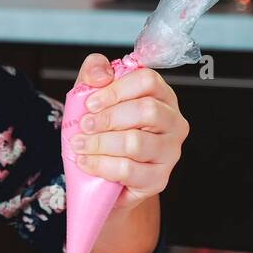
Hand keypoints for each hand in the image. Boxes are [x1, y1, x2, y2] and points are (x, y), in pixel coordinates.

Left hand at [69, 53, 187, 212]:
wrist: (104, 176)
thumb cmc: (104, 131)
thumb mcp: (94, 96)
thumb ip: (95, 73)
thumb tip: (100, 75)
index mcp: (161, 95)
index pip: (148, 80)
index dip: (116, 90)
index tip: (91, 103)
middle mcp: (173, 122)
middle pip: (146, 110)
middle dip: (108, 118)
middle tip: (84, 125)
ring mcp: (169, 152)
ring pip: (136, 142)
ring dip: (101, 143)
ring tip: (80, 144)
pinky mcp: (158, 178)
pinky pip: (129, 170)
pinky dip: (101, 165)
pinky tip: (86, 162)